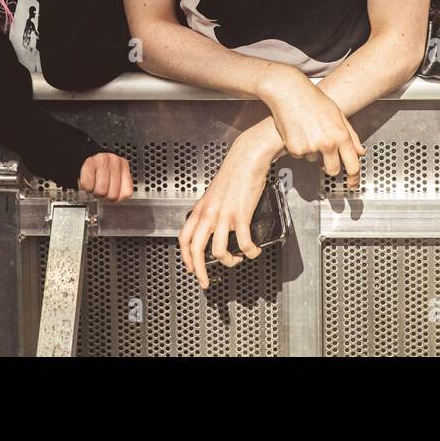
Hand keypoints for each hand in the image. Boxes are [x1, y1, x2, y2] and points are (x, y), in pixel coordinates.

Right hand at [78, 152, 132, 201]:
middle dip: (104, 195)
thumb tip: (119, 199)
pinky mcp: (90, 162)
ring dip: (95, 191)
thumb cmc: (100, 170)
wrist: (85, 157)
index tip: (111, 192)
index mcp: (124, 166)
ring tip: (94, 184)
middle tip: (100, 188)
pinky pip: (88, 185)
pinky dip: (86, 187)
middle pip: (112, 194)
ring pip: (101, 191)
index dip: (116, 197)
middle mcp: (115, 161)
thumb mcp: (116, 177)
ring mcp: (102, 160)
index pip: (126, 193)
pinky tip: (89, 181)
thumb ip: (121, 188)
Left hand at [179, 128, 273, 288]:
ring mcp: (223, 215)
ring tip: (238, 260)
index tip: (191, 268)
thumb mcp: (214, 193)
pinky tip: (255, 251)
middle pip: (196, 249)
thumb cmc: (234, 173)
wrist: (247, 158)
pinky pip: (244, 243)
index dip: (186, 257)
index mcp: (200, 208)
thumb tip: (214, 225)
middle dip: (199, 271)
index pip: (184, 238)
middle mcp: (208, 213)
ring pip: (218, 250)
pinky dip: (250, 252)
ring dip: (229, 261)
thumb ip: (211, 209)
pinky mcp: (240, 215)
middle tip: (205, 282)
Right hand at [261, 68, 364, 187]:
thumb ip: (352, 136)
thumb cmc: (313, 100)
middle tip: (327, 158)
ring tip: (310, 131)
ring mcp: (310, 147)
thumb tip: (360, 151)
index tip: (353, 183)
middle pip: (333, 170)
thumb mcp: (339, 115)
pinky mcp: (295, 149)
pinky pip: (301, 156)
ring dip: (314, 152)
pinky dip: (301, 148)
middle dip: (331, 167)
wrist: (289, 92)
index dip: (354, 178)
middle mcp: (327, 143)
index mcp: (341, 135)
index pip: (353, 165)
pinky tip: (300, 132)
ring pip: (315, 161)